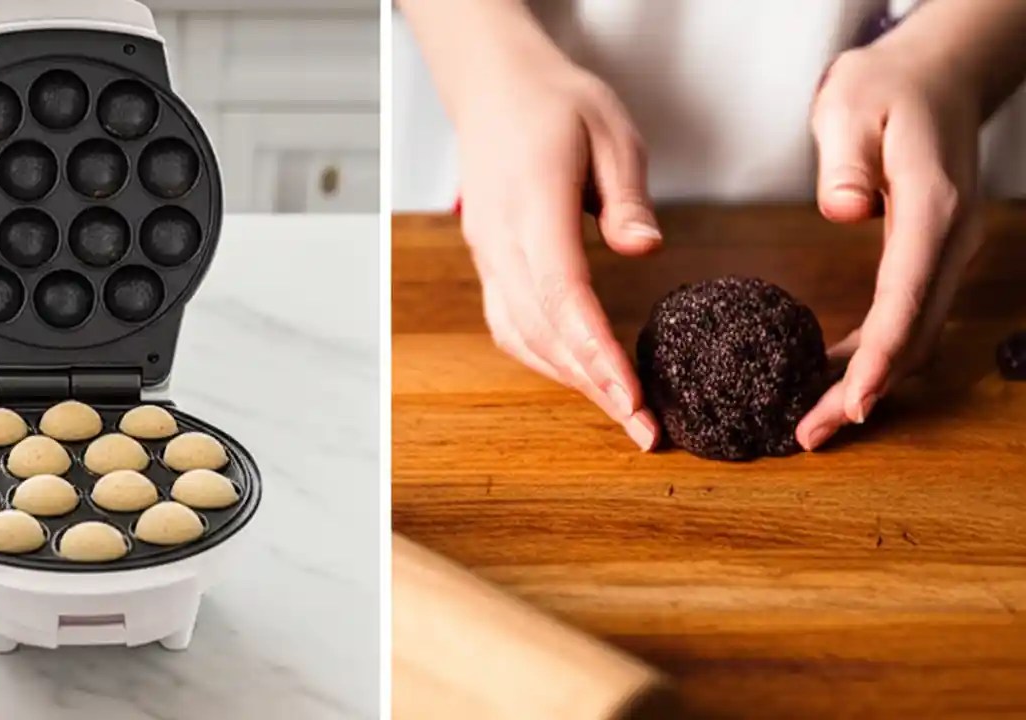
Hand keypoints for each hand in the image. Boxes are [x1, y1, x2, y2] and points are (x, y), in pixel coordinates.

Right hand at [455, 49, 660, 450]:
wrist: (494, 88)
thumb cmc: (558, 104)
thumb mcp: (611, 131)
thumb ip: (626, 195)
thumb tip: (645, 249)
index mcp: (533, 203)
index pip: (563, 295)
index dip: (597, 353)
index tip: (633, 397)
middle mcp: (501, 239)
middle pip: (542, 330)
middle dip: (594, 386)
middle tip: (645, 429)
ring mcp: (489, 255)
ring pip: (521, 336)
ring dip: (570, 380)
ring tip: (622, 412)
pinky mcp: (490, 263)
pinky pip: (510, 324)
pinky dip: (545, 358)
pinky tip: (580, 375)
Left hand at [797, 42, 983, 450]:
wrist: (939, 73)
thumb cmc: (889, 87)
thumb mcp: (854, 106)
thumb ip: (847, 162)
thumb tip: (843, 211)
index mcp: (932, 210)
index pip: (906, 300)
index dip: (878, 360)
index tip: (848, 406)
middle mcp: (948, 241)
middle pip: (911, 335)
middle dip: (862, 393)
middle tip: (809, 437)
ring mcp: (944, 252)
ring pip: (911, 334)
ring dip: (866, 383)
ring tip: (812, 424)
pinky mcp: (928, 255)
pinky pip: (903, 317)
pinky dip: (871, 354)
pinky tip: (828, 375)